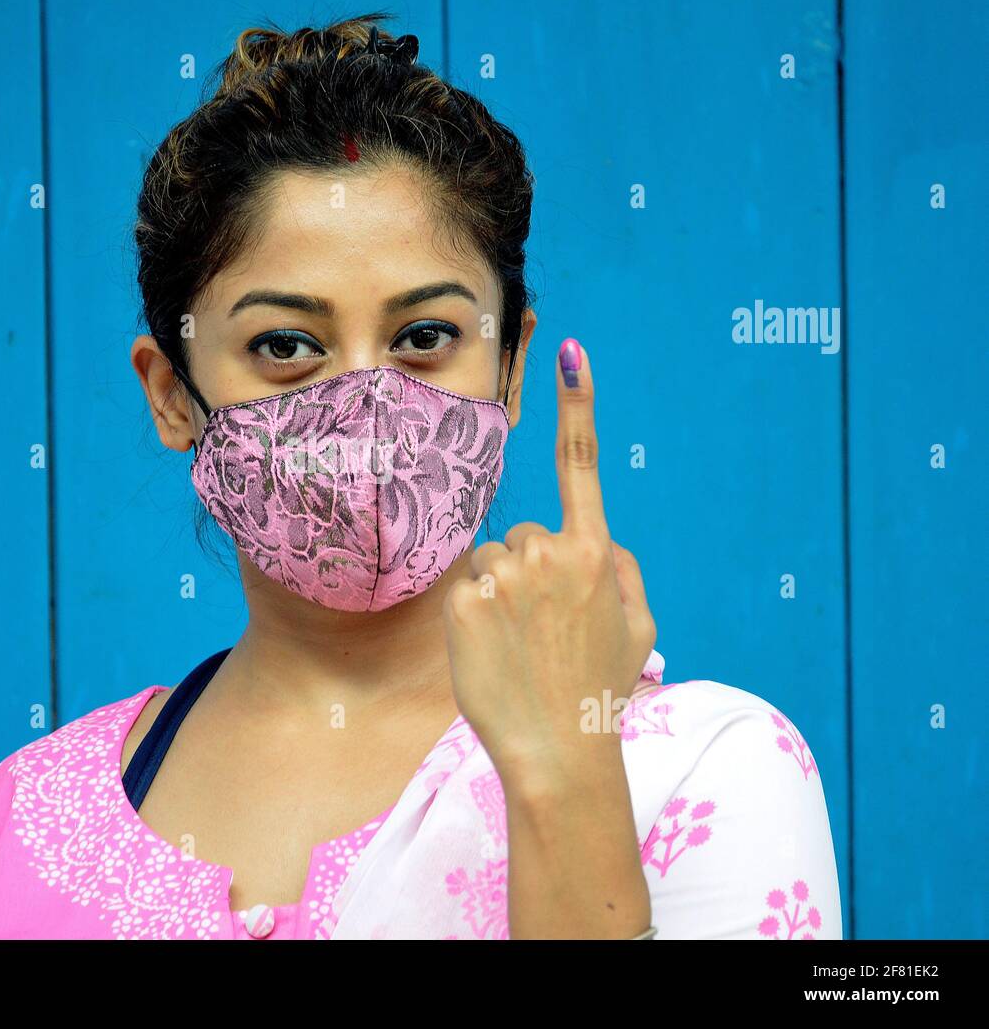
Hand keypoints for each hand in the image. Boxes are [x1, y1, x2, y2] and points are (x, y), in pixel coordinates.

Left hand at [442, 338, 657, 781]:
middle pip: (522, 534)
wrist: (559, 751)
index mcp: (596, 553)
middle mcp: (549, 552)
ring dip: (499, 593)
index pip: (582, 465)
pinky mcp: (464, 599)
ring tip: (519, 645)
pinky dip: (473, 615)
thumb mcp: (639, 627)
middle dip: (528, 570)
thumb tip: (598, 539)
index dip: (577, 405)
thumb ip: (621, 569)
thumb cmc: (601, 690)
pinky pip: (465, 587)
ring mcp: (503, 575)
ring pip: (490, 561)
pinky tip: (493, 650)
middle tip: (542, 629)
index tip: (570, 351)